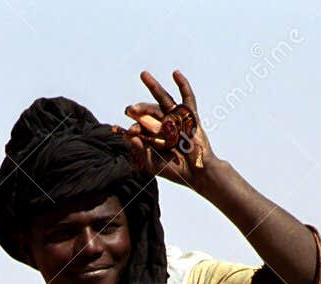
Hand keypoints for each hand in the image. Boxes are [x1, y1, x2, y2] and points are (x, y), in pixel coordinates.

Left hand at [124, 70, 216, 186]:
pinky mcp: (191, 116)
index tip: (124, 131)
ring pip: (164, 100)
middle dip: (139, 109)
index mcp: (154, 135)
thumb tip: (129, 136)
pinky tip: (175, 73)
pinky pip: (188, 98)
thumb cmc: (175, 171)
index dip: (132, 128)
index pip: (140, 126)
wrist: (196, 174)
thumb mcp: (153, 164)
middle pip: (150, 110)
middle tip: (129, 110)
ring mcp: (178, 119)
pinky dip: (183, 85)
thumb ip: (141, 151)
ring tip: (143, 75)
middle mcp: (165, 124)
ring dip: (154, 86)